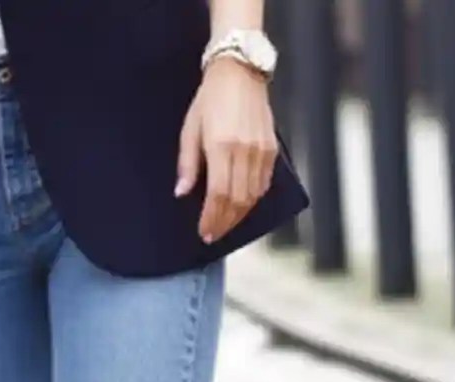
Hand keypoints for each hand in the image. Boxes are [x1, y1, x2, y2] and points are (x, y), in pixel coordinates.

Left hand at [175, 58, 277, 242]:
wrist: (240, 73)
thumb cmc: (210, 100)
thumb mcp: (190, 129)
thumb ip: (187, 163)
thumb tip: (182, 192)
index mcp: (221, 146)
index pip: (218, 194)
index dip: (211, 218)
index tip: (204, 232)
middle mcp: (245, 150)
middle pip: (237, 200)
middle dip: (224, 222)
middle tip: (213, 235)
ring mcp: (261, 150)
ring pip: (253, 195)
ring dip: (239, 215)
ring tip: (225, 224)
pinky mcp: (272, 149)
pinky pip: (264, 183)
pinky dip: (253, 200)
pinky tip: (242, 206)